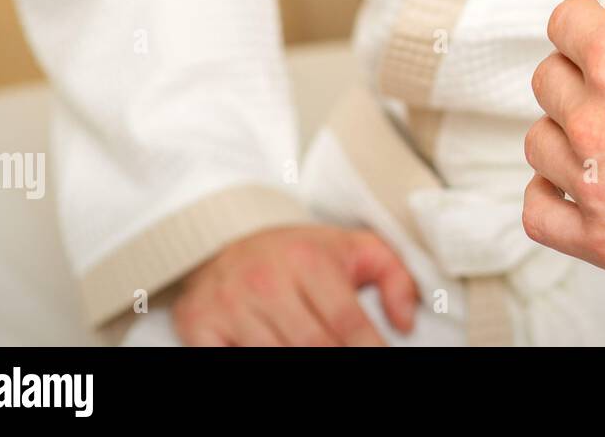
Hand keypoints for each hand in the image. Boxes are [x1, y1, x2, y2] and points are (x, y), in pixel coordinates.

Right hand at [172, 224, 417, 345]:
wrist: (225, 241)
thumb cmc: (300, 253)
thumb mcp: (355, 249)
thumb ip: (395, 277)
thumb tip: (405, 323)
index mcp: (308, 260)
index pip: (345, 321)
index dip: (368, 348)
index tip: (380, 355)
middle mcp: (266, 281)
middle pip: (313, 346)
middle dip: (338, 359)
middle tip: (352, 361)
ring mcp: (229, 305)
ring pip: (275, 358)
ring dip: (299, 363)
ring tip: (321, 354)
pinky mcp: (199, 325)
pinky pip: (232, 361)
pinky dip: (254, 362)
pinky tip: (279, 352)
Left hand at [523, 0, 604, 299]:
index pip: (564, 23)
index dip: (584, 23)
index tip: (591, 32)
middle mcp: (601, 122)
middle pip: (549, 81)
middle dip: (580, 75)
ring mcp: (598, 185)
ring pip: (541, 143)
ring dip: (567, 134)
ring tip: (603, 139)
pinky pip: (540, 213)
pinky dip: (552, 197)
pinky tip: (577, 188)